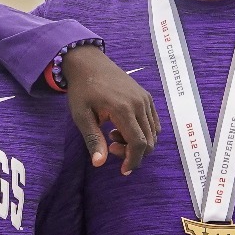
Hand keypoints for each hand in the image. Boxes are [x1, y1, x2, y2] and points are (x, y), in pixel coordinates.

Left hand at [61, 45, 159, 173]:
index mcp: (123, 109)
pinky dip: (142, 132)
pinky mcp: (147, 97)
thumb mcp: (81, 116)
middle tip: (110, 147)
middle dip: (133, 153)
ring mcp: (145, 99)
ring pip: (152, 133)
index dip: (133, 160)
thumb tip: (99, 163)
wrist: (89, 64)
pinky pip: (153, 122)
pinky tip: (122, 128)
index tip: (123, 170)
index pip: (138, 143)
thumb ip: (93, 139)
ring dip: (137, 143)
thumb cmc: (82, 90)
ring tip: (112, 135)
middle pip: (149, 141)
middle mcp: (139, 104)